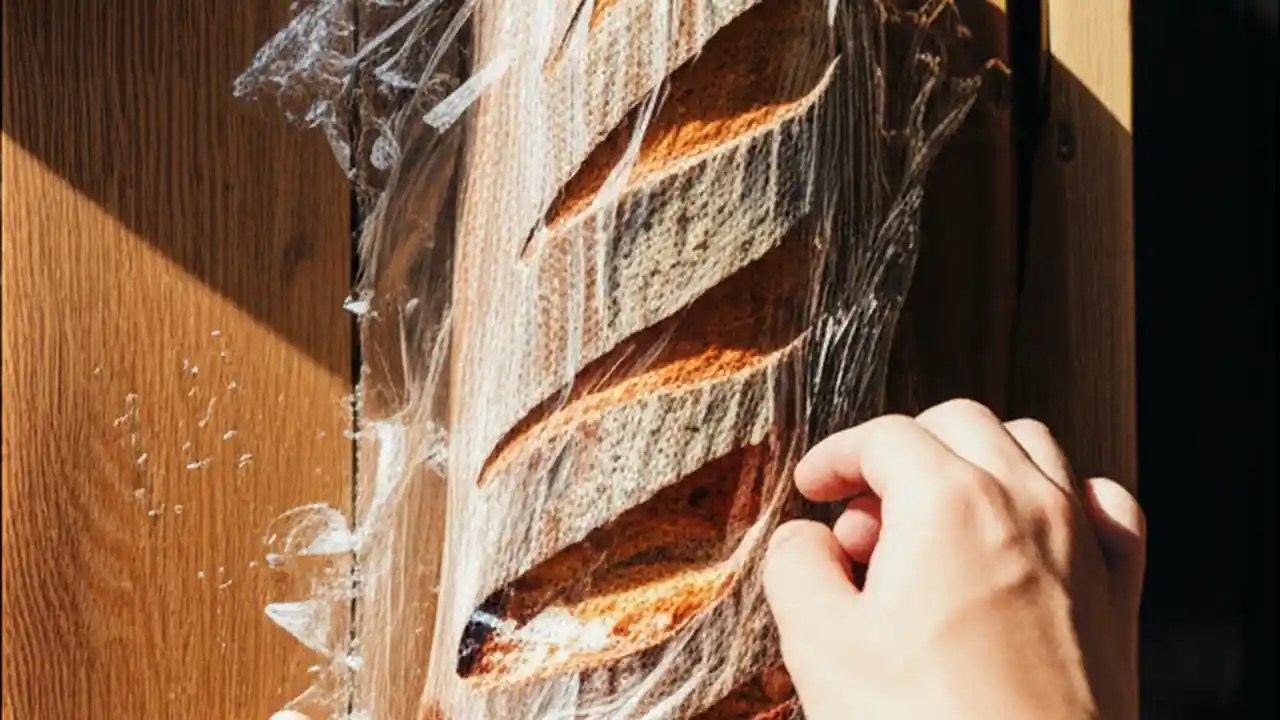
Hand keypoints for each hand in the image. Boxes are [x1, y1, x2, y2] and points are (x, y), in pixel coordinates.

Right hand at [763, 400, 1144, 719]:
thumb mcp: (820, 646)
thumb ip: (797, 566)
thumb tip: (804, 540)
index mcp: (948, 502)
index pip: (883, 437)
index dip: (836, 456)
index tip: (815, 487)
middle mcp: (1025, 502)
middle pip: (958, 423)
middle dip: (902, 453)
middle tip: (864, 517)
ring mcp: (1082, 544)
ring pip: (1032, 446)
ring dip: (974, 463)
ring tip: (933, 525)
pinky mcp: (1118, 594)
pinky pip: (1103, 505)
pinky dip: (1062, 497)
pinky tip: (1027, 536)